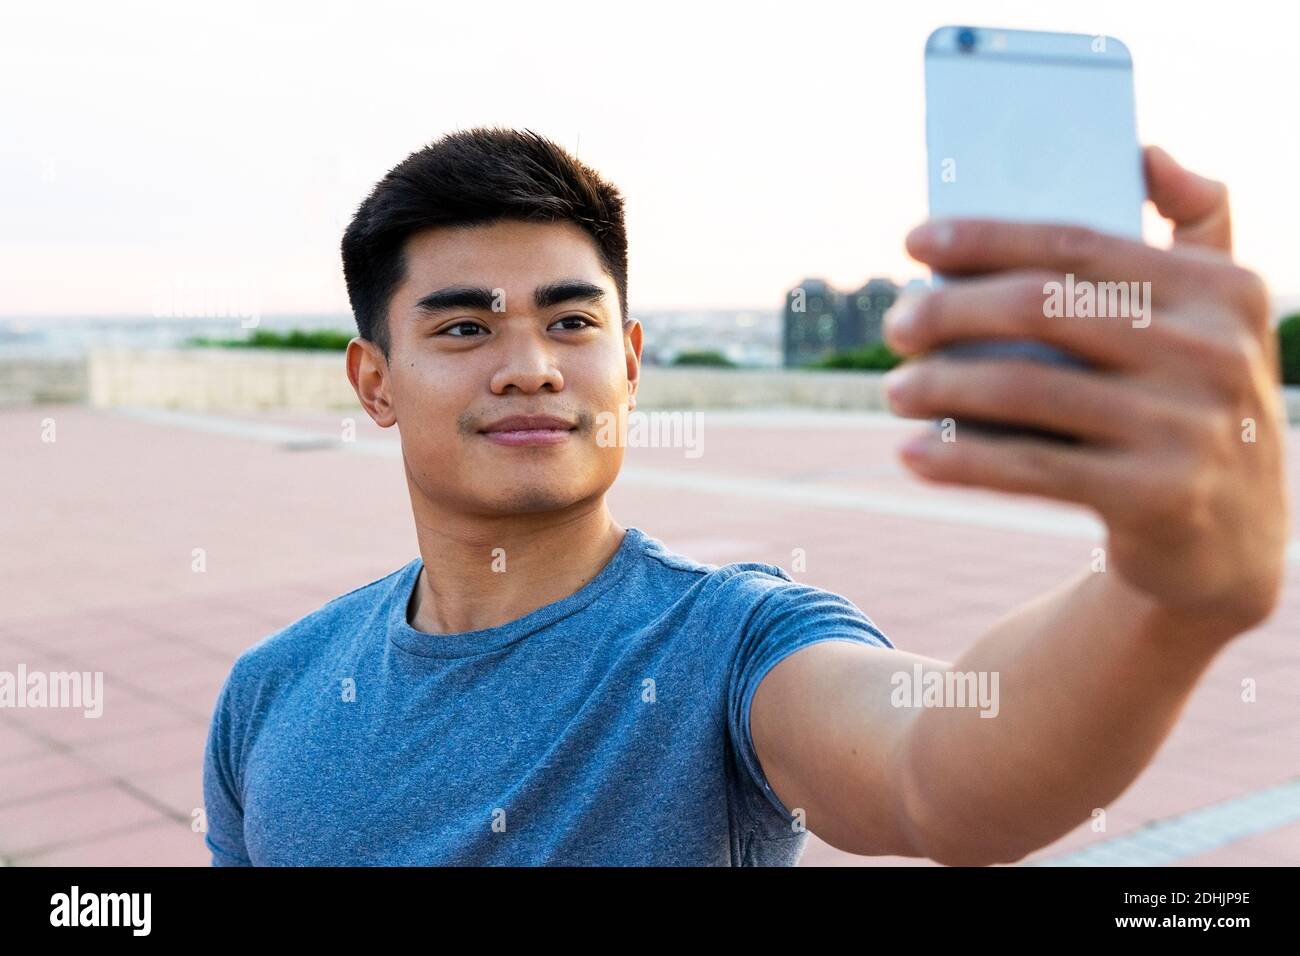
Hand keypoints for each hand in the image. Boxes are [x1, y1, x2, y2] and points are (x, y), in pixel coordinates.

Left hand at [881, 145, 1288, 634]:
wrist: (1232, 542)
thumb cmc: (1193, 405)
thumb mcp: (1219, 317)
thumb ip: (1196, 227)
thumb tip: (1146, 151)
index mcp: (1222, 288)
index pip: (1077, 243)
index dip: (985, 236)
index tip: (914, 240)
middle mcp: (1215, 352)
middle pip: (1041, 308)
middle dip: (949, 311)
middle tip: (895, 326)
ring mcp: (1190, 428)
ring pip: (1026, 388)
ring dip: (940, 386)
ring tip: (896, 390)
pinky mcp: (1156, 498)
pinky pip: (1031, 468)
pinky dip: (960, 460)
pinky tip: (912, 453)